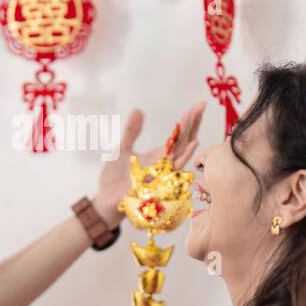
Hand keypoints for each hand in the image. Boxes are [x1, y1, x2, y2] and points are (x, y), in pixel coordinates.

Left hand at [92, 101, 205, 228]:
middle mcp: (164, 165)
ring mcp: (162, 175)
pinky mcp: (156, 183)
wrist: (105, 201)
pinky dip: (184, 156)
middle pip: (184, 141)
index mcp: (159, 156)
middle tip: (201, 105)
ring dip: (190, 134)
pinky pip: (173, 169)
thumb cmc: (115, 179)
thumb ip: (132, 131)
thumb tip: (139, 110)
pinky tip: (192, 143)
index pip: (179, 137)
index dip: (188, 121)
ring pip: (182, 153)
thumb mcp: (121, 149)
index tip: (198, 105)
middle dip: (193, 123)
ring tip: (197, 117)